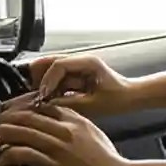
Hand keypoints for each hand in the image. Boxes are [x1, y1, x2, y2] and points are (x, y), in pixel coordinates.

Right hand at [0, 55, 134, 116]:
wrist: (131, 97)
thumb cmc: (118, 99)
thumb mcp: (93, 105)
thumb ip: (69, 103)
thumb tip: (49, 104)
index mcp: (87, 63)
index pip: (59, 65)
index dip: (48, 80)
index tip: (43, 96)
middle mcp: (80, 60)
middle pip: (49, 61)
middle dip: (39, 78)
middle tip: (34, 95)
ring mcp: (77, 66)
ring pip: (50, 69)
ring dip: (44, 83)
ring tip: (41, 99)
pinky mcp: (75, 74)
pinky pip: (56, 77)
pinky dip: (50, 87)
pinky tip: (49, 99)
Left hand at [0, 106, 131, 165]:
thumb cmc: (108, 161)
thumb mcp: (93, 134)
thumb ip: (74, 126)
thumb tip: (56, 126)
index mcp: (74, 119)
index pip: (41, 105)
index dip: (21, 108)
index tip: (9, 113)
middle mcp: (64, 129)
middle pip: (26, 115)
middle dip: (6, 118)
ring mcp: (58, 146)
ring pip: (21, 131)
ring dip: (3, 134)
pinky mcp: (53, 165)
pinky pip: (24, 153)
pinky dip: (9, 153)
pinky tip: (3, 156)